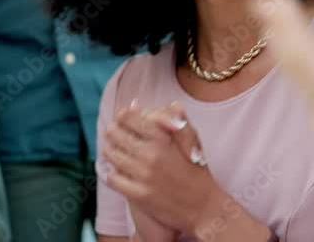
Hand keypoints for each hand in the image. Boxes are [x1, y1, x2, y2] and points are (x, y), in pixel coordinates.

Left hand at [104, 102, 260, 237]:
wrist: (204, 209)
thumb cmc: (199, 173)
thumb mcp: (194, 143)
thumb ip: (180, 122)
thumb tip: (172, 104)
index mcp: (163, 139)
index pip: (131, 118)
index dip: (123, 115)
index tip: (121, 116)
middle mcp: (151, 155)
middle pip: (116, 134)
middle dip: (113, 131)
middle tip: (112, 132)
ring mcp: (143, 176)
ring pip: (112, 155)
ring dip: (110, 150)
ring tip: (111, 150)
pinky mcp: (139, 195)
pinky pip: (114, 179)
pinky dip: (112, 174)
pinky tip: (116, 172)